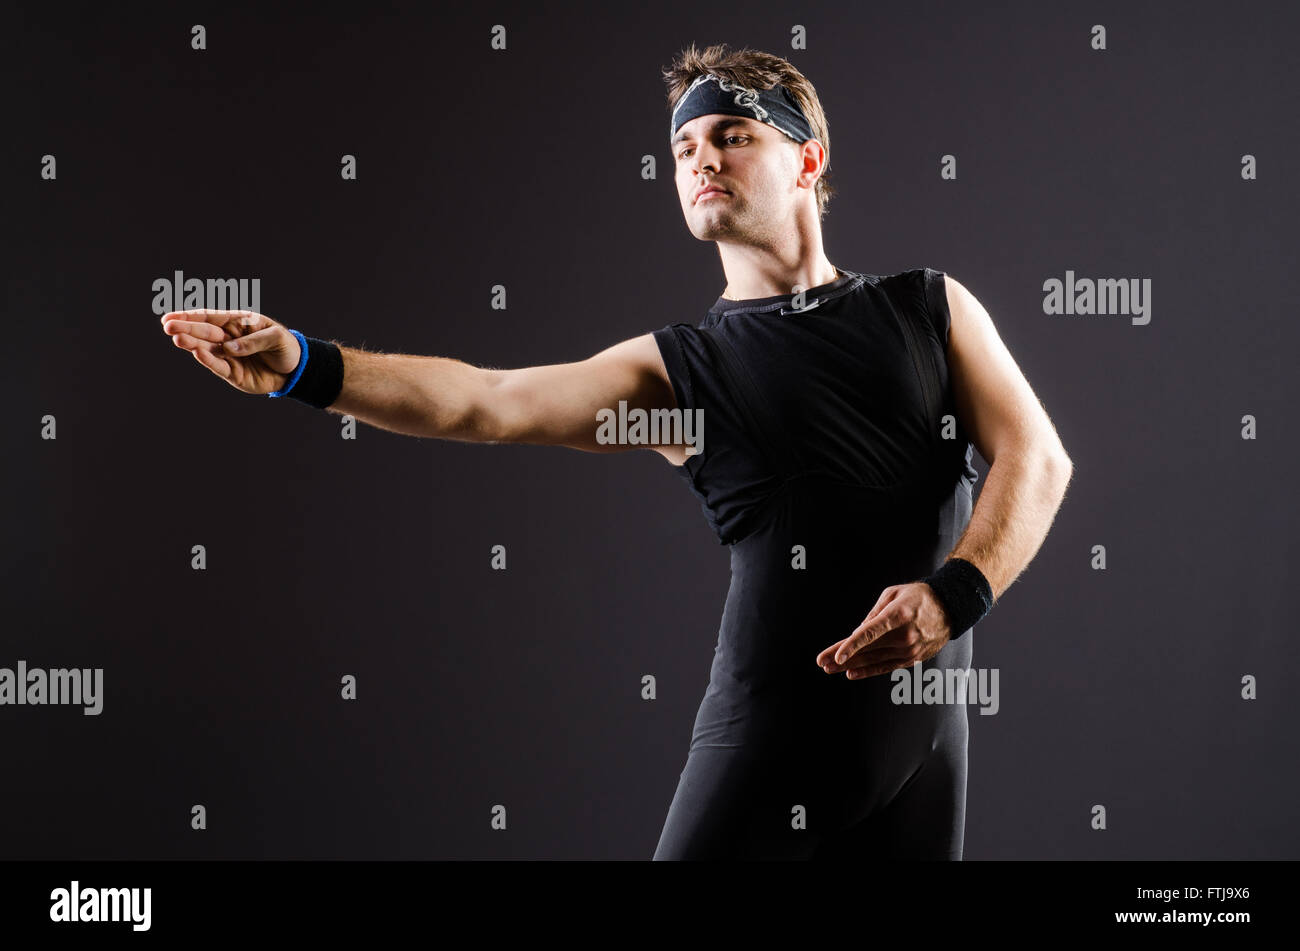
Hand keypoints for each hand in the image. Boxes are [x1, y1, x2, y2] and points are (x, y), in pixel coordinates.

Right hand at [160, 309, 300, 395]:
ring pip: (207, 348)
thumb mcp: (276, 337)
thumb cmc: (286, 347)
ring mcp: (229, 356)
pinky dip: (208, 360)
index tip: (170, 317)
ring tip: (177, 338)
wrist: (296, 369)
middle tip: (168, 326)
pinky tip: (197, 353)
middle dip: (186, 328)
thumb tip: (229, 347)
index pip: (211, 317)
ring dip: (192, 343)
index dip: (190, 316)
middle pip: (204, 331)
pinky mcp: (233, 373)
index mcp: (238, 322)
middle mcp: (229, 338)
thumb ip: (254, 341)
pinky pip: (219, 366)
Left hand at [816, 582, 951, 679]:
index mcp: (897, 615)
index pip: (870, 633)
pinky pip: (886, 667)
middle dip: (842, 657)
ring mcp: (909, 650)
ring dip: (850, 665)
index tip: (837, 655)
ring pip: (874, 660)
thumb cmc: (918, 597)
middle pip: (867, 650)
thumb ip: (874, 613)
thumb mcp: (893, 594)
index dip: (852, 645)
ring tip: (829, 668)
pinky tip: (851, 673)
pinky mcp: (912, 659)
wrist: (950, 608)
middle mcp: (904, 636)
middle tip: (822, 662)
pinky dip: (868, 671)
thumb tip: (857, 632)